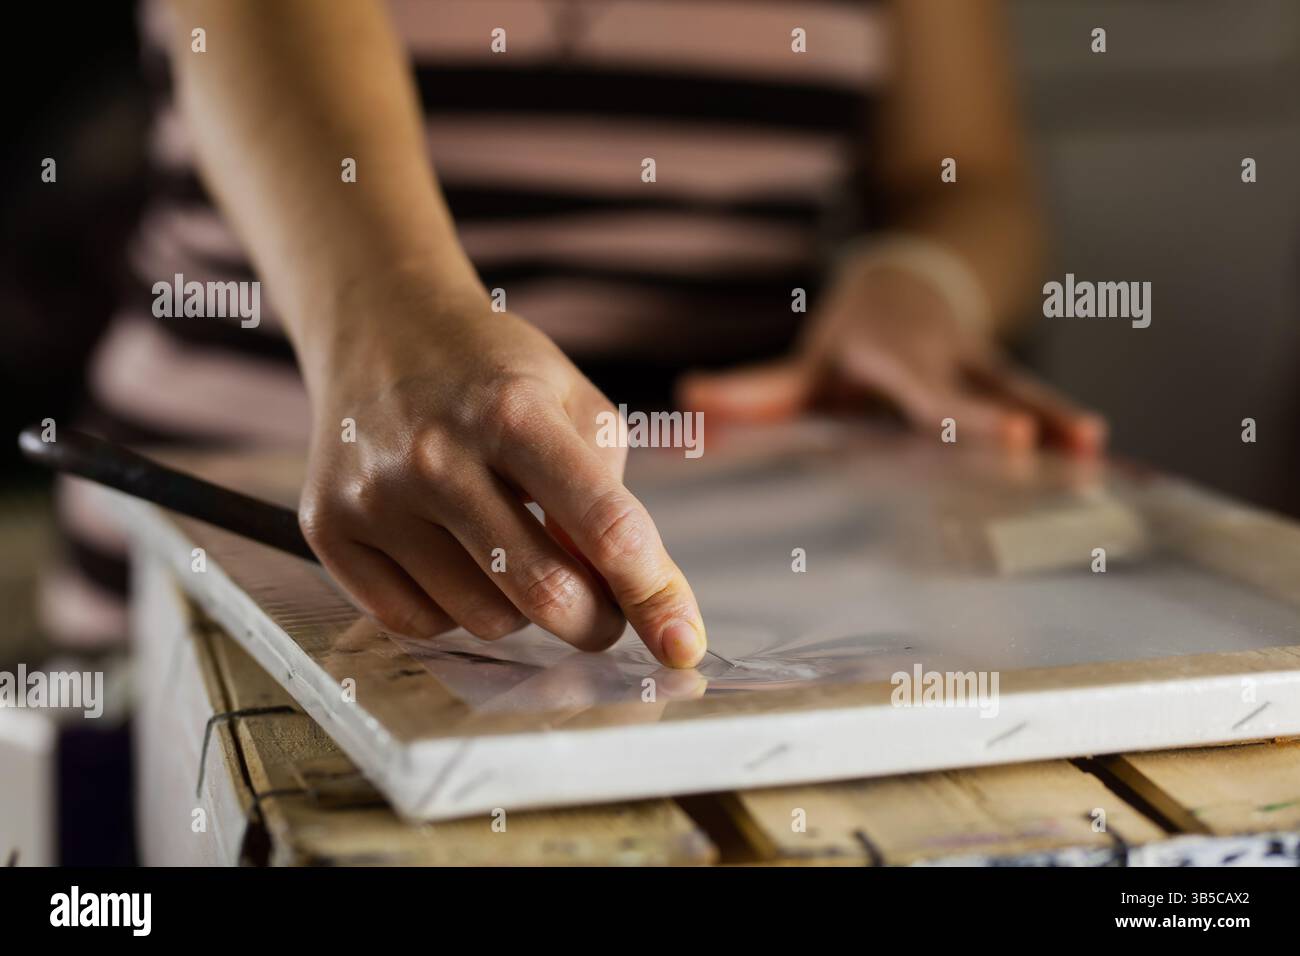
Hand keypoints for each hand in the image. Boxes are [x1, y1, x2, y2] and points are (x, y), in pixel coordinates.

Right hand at [296, 275, 705, 667]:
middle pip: (543, 592)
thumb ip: (610, 501)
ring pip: (482, 619)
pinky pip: (416, 622)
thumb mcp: (576, 406)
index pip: (604, 525)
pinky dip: (454, 610)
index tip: (684, 644)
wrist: (381, 330)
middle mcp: (435, 455)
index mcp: (512, 412)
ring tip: (511, 552)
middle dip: (594, 622)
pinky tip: (456, 558)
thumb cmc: (495, 375)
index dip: (654, 594)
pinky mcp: (329, 528)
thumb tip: (633, 602)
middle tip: (602, 613)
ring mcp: (375, 496)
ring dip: (520, 610)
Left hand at [679, 265, 1105, 453]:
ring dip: (1047, 415)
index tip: (935, 420)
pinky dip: (1060, 416)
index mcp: (880, 362)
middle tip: (1016, 442)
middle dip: (984, 417)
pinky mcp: (996, 373)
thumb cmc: (851, 338)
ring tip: (1090, 442)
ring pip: (1010, 388)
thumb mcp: (808, 362)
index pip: (898, 390)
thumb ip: (758, 390)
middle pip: (959, 392)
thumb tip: (688, 396)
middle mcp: (930, 360)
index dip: (917, 406)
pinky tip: (1095, 443)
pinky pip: (1030, 392)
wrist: (911, 278)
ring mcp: (970, 364)